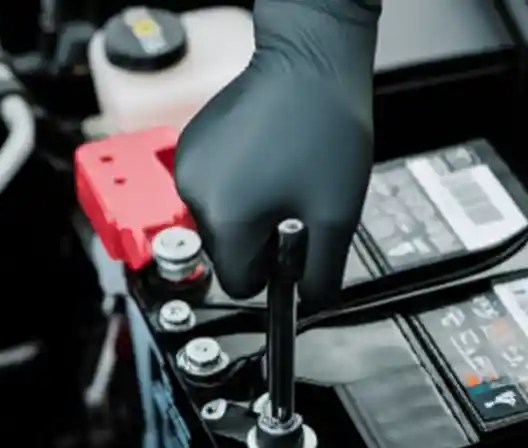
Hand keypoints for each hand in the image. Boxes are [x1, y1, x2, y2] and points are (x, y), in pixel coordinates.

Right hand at [175, 0, 378, 306]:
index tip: (296, 250)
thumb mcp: (338, 217)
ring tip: (286, 174)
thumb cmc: (324, 130)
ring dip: (254, 209)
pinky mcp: (193, 145)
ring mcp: (189, 166)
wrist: (310, 63)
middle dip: (265, 238)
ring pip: (224, 219)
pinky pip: (217, 187)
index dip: (274, 272)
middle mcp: (195, 194)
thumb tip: (314, 304)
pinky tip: (270, 156)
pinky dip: (242, 183)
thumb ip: (323, 273)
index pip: (241, 284)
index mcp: (226, 218)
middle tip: (300, 202)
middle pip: (230, 251)